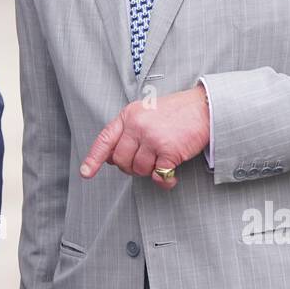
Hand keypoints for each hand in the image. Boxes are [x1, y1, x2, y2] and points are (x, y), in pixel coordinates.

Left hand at [80, 85, 210, 190]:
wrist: (203, 107)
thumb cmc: (175, 112)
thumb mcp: (144, 113)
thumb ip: (127, 132)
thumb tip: (109, 159)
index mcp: (128, 116)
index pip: (105, 139)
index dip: (93, 158)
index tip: (86, 173)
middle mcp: (137, 126)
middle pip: (121, 160)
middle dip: (131, 167)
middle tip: (145, 162)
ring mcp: (153, 138)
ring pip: (139, 169)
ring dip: (150, 171)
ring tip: (160, 161)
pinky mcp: (169, 150)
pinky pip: (159, 176)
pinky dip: (165, 180)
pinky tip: (171, 176)